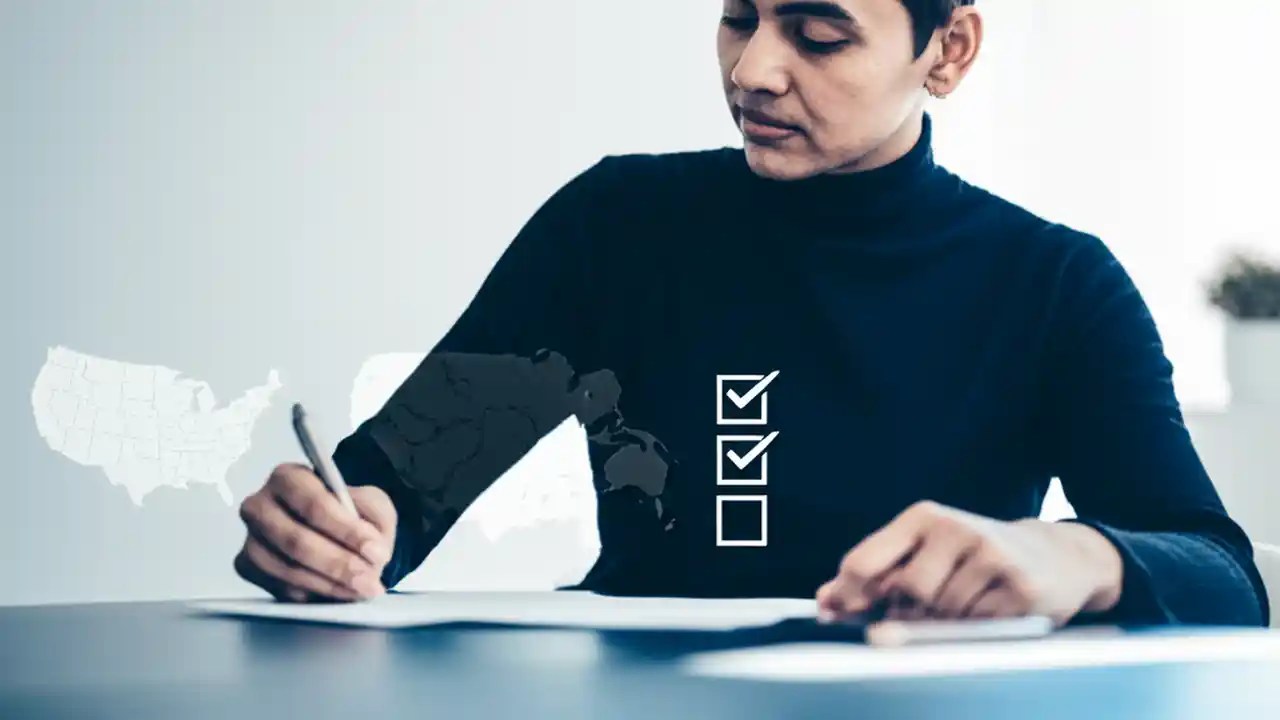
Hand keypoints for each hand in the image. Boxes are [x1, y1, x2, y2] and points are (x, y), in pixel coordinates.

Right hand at [235, 463, 396, 602]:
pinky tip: (338, 594)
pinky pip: (280, 588)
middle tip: (369, 581)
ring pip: (287, 569)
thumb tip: (371, 549)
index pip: (314, 504)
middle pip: (296, 541)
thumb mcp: (371, 502)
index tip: (374, 551)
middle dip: (338, 564)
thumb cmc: (349, 512)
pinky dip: (313, 594)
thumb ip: (374, 517)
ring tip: (361, 590)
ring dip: (329, 584)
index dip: (345, 531)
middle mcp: (260, 505)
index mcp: (288, 478)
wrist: (332, 532)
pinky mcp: (248, 568)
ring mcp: (250, 538)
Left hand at [815, 501, 1122, 625]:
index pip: (865, 560)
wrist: (1055, 556)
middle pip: (905, 592)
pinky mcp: (1021, 584)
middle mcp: (954, 527)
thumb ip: (875, 574)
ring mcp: (991, 553)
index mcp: (923, 517)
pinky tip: (990, 610)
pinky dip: (976, 628)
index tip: (841, 614)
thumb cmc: (974, 558)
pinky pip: (977, 626)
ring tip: (964, 605)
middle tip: (926, 609)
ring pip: (941, 613)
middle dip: (909, 612)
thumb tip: (825, 602)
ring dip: (945, 622)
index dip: (849, 595)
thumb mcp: (924, 552)